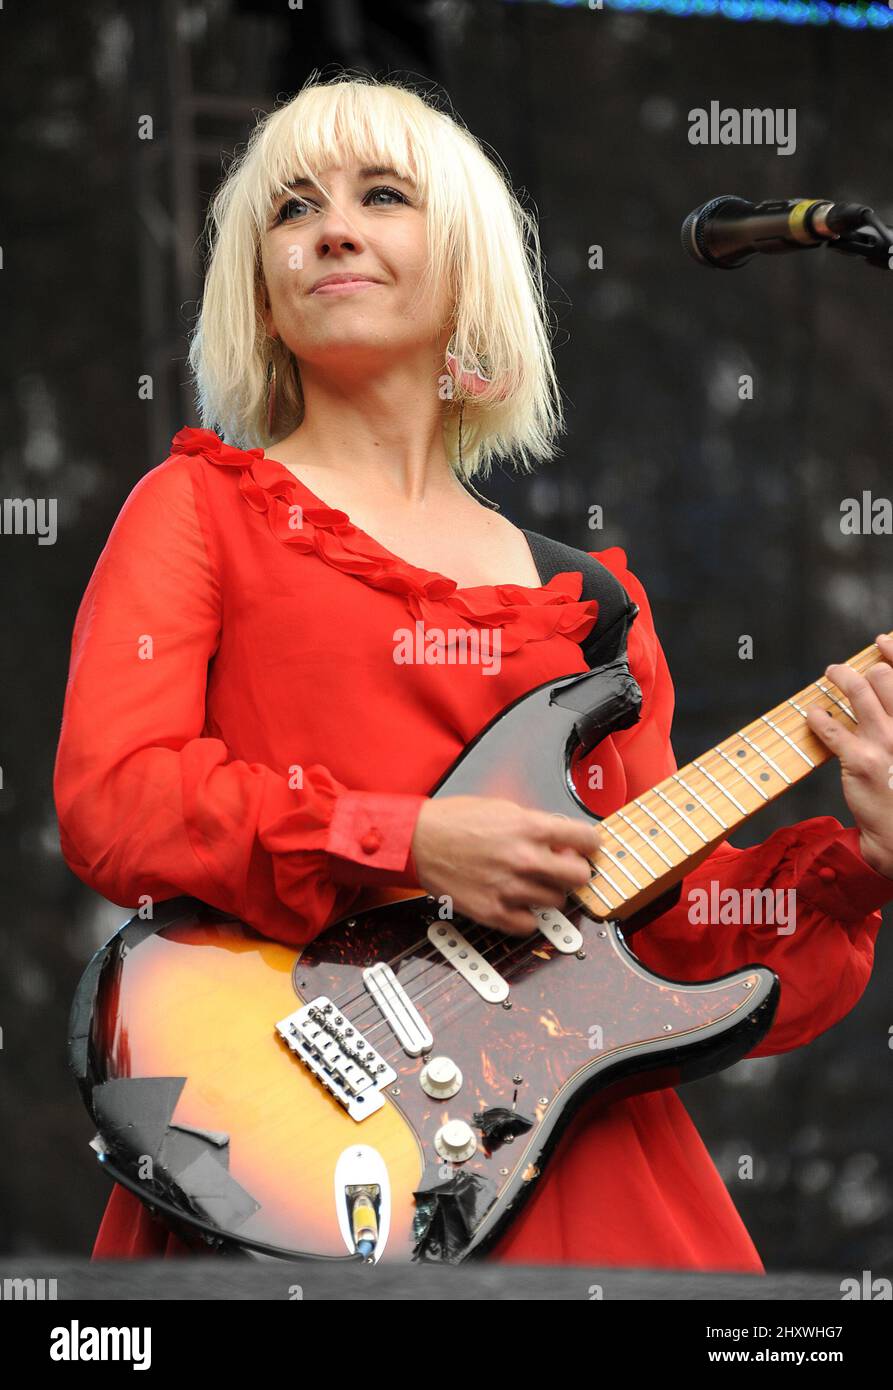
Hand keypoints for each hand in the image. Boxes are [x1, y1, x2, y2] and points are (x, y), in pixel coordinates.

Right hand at [410, 795, 601, 935]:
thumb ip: (537, 823)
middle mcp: (524, 859)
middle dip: (574, 871)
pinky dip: (526, 915)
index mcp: (529, 827)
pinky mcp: (493, 912)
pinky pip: (530, 925)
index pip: (587, 839)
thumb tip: (565, 838)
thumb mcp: (502, 807)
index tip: (587, 848)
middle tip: (562, 868)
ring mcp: (510, 888)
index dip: (591, 844)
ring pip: (557, 902)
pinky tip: (516, 901)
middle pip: (580, 876)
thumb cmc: (455, 821)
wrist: (418, 841)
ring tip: (530, 883)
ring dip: (548, 892)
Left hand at [806, 632, 892, 878]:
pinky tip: (813, 713)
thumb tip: (883, 685)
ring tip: (830, 674)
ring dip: (838, 676)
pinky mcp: (859, 759)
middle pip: (883, 676)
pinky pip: (831, 726)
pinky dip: (817, 715)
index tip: (882, 641)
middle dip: (861, 668)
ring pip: (857, 690)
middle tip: (843, 669)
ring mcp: (886, 740)